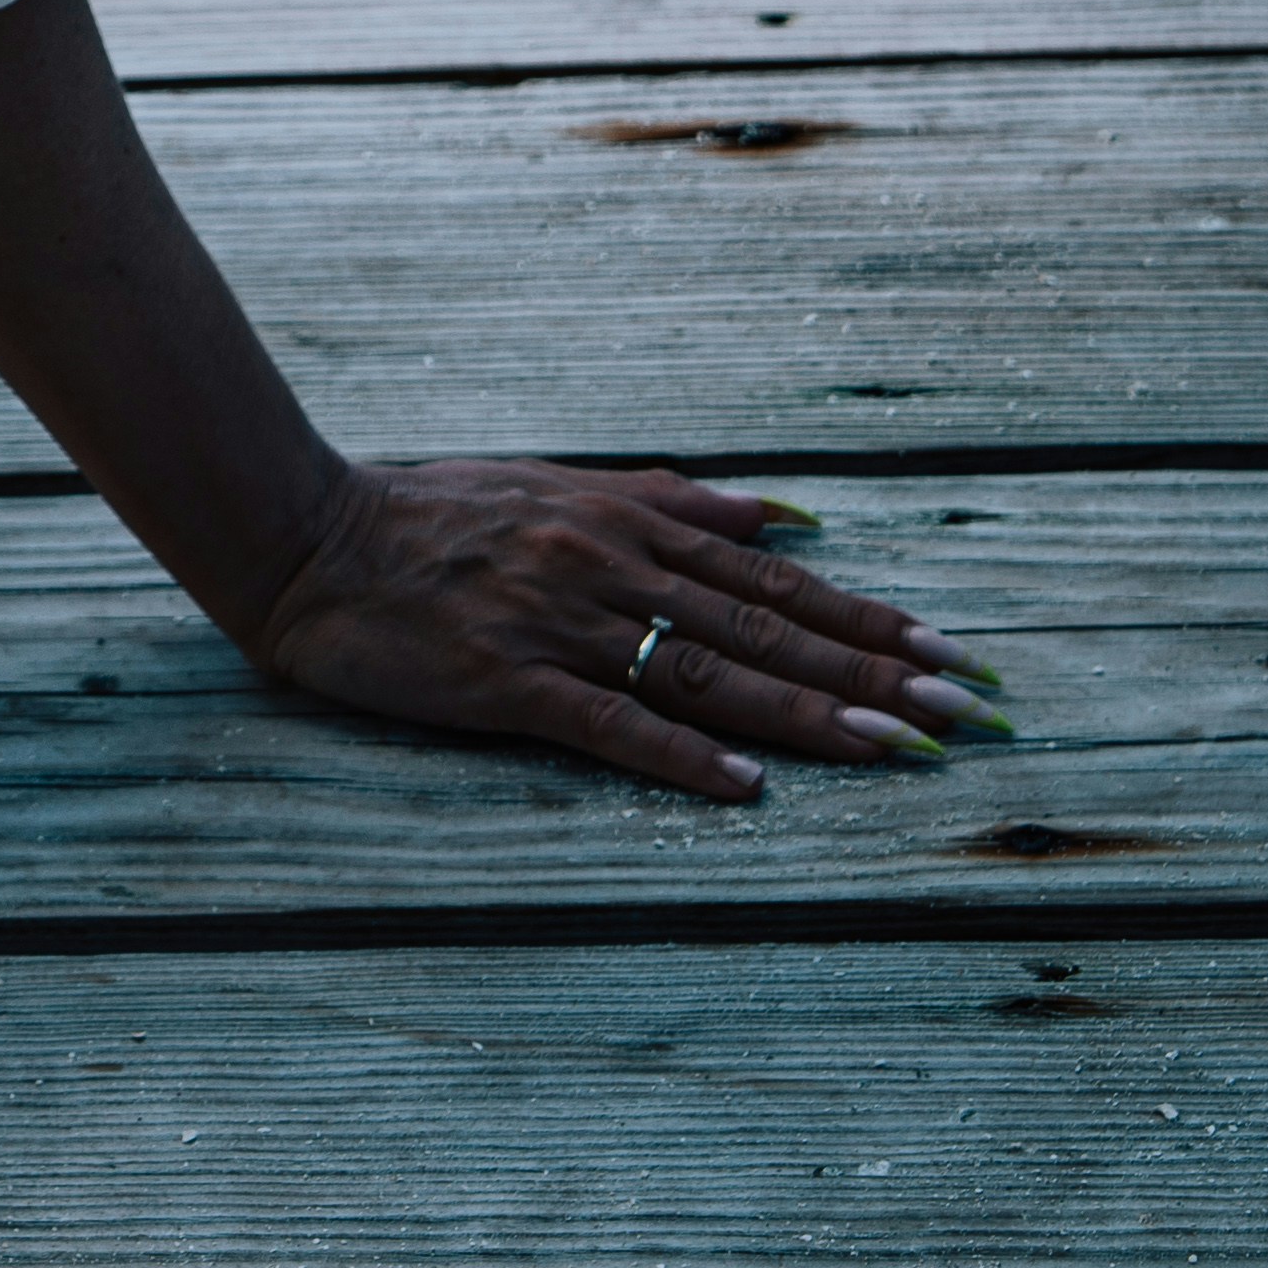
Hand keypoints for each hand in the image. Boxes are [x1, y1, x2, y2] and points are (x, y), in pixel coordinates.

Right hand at [241, 457, 999, 802]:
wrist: (307, 537)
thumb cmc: (430, 513)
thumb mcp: (556, 485)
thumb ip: (668, 501)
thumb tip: (779, 517)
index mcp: (624, 521)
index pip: (771, 579)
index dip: (865, 620)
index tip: (949, 655)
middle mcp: (606, 565)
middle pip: (761, 626)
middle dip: (870, 672)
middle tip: (960, 713)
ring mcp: (558, 623)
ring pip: (705, 671)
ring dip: (806, 714)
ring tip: (892, 749)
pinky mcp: (506, 679)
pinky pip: (608, 721)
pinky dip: (681, 752)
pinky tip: (745, 783)